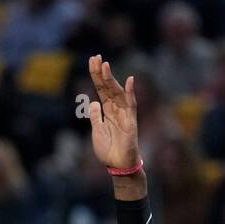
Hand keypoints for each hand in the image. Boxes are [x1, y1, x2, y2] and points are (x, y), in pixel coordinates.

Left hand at [86, 54, 139, 170]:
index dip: (96, 76)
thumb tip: (93, 102)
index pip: (101, 89)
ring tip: (105, 65)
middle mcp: (116, 109)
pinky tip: (129, 81)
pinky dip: (130, 93)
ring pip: (117, 93)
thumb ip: (95, 116)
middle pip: (108, 87)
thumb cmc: (108, 150)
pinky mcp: (131, 122)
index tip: (92, 61)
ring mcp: (124, 114)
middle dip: (102, 73)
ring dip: (111, 79)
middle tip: (96, 57)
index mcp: (107, 111)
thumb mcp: (97, 131)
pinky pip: (132, 105)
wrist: (118, 166)